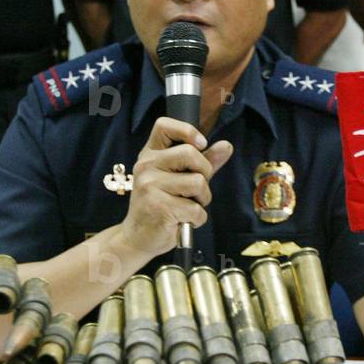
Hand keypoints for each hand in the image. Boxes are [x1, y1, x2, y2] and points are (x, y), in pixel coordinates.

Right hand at [119, 117, 231, 258]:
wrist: (137, 237)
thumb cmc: (161, 205)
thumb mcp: (179, 179)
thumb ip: (203, 162)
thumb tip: (227, 146)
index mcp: (150, 155)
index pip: (164, 125)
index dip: (187, 130)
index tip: (201, 145)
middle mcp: (146, 166)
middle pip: (191, 154)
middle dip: (205, 173)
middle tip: (196, 190)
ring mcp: (150, 186)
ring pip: (198, 182)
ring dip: (203, 199)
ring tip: (188, 207)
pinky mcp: (158, 207)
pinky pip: (195, 209)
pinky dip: (197, 219)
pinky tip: (183, 221)